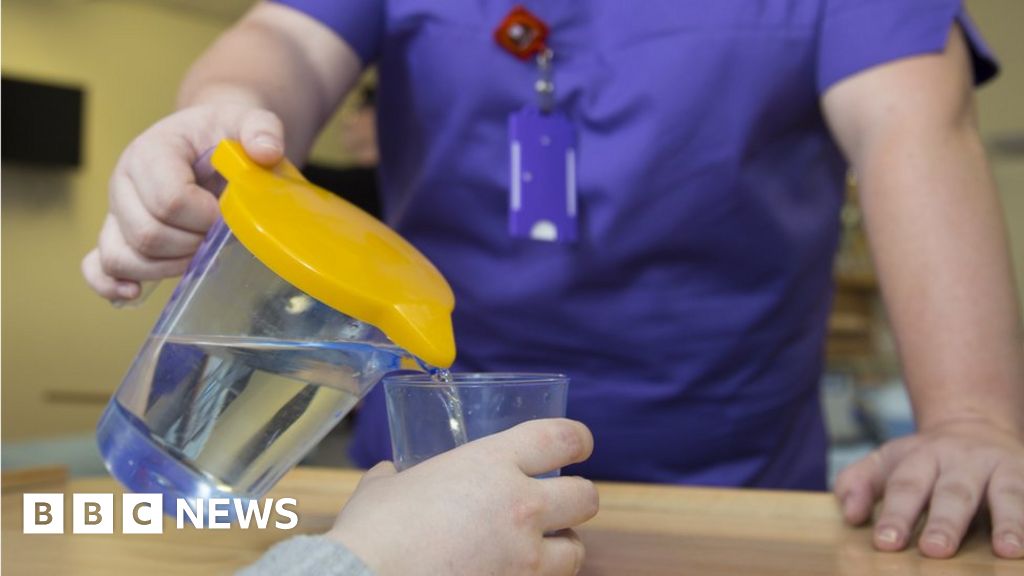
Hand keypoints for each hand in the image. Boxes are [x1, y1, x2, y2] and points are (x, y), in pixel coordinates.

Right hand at [81, 104, 284, 301]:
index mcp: (152, 151)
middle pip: (147, 234)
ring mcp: (117, 211)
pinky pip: (97, 266)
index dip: (206, 218)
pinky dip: (113, 285)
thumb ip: (261, 129)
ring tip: (198, 254)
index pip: (170, 200)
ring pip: (122, 256)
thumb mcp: (247, 121)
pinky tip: (136, 292)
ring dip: (167, 268)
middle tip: (219, 235)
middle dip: (192, 245)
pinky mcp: (117, 235)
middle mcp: (125, 182)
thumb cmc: (224, 136)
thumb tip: (266, 151)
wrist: (208, 143)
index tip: (228, 214)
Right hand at [329, 418, 599, 575]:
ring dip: (562, 547)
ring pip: (576, 550)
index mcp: (492, 463)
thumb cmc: (372, 532)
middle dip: (578, 499)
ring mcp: (523, 557)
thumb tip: (390, 475)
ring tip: (539, 547)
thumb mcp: (385, 487)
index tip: (580, 444)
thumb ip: (398, 475)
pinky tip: (509, 573)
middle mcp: (520, 506)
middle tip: (560, 502)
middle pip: (586, 496)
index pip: (561, 437)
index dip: (579, 438)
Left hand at [835, 418, 1023, 558]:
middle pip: (953, 492)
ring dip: (1009, 521)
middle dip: (945, 522)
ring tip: (1007, 550)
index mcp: (921, 457)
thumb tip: (850, 515)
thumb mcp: (886, 462)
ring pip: (1006, 494)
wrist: (975, 424)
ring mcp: (1003, 469)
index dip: (896, 515)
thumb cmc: (923, 460)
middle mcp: (964, 460)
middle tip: (934, 550)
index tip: (886, 543)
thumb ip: (858, 483)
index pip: (906, 487)